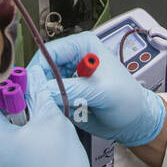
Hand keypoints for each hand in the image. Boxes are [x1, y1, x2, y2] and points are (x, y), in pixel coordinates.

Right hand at [28, 31, 166, 146]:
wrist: (134, 121)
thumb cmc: (127, 100)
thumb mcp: (102, 92)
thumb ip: (74, 89)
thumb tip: (46, 90)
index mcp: (82, 46)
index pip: (49, 52)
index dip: (38, 69)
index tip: (33, 87)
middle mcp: (71, 58)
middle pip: (41, 68)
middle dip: (39, 85)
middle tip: (39, 101)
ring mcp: (66, 76)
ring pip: (42, 84)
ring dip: (43, 97)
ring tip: (52, 109)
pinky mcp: (64, 92)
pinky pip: (47, 98)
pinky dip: (49, 106)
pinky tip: (58, 113)